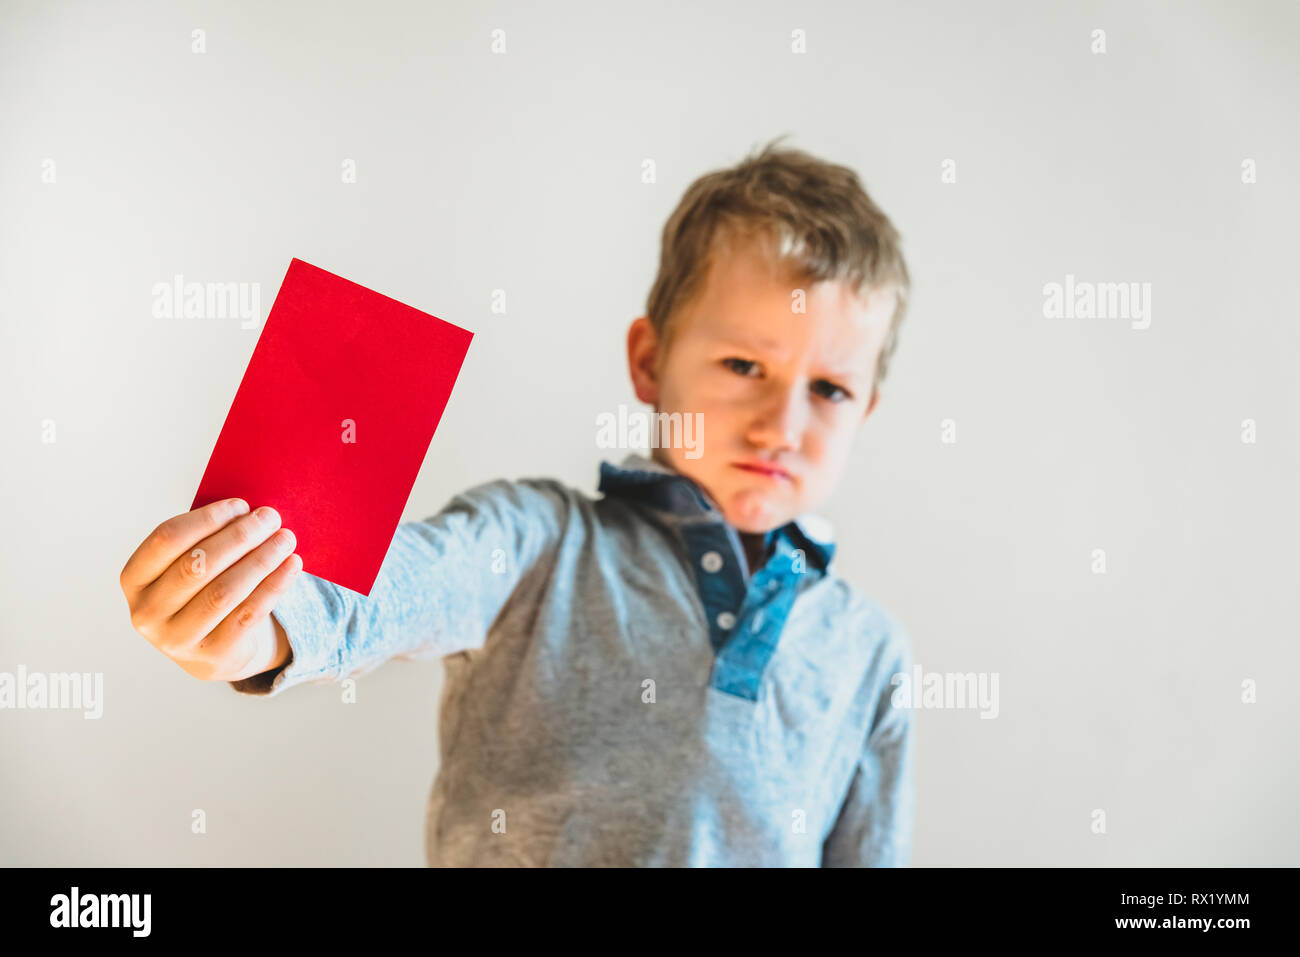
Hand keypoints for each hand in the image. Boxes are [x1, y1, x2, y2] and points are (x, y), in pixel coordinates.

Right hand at [120, 498, 300, 680]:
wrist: (213, 649)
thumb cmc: (201, 591)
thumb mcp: (189, 566)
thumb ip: (206, 540)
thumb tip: (251, 513)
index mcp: (134, 580)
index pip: (166, 539)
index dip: (207, 518)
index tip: (241, 505)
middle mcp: (147, 613)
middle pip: (197, 565)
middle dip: (239, 536)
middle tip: (270, 517)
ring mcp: (176, 640)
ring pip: (224, 591)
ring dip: (260, 559)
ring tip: (285, 538)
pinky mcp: (213, 656)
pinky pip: (249, 614)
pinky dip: (274, 585)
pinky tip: (292, 564)